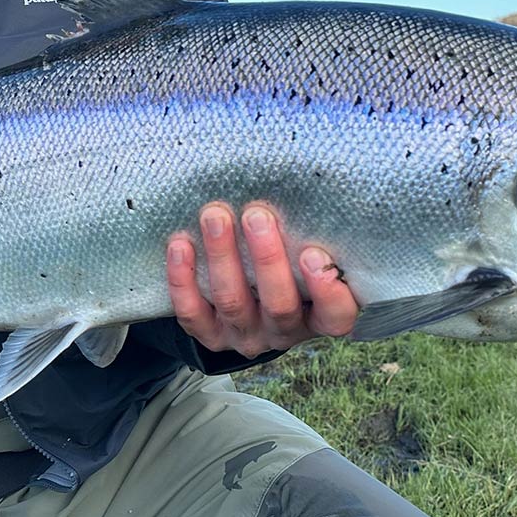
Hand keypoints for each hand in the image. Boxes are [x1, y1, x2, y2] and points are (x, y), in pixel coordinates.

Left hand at [166, 201, 357, 357]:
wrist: (247, 295)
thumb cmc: (289, 260)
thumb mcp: (307, 252)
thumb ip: (314, 233)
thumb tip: (308, 182)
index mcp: (319, 316)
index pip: (335, 316)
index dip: (327, 290)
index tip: (313, 252)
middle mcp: (283, 331)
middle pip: (279, 305)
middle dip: (266, 259)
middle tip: (256, 215)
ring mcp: (245, 335)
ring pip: (232, 302)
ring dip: (222, 256)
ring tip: (215, 216)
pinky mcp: (209, 335)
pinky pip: (192, 313)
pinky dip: (183, 280)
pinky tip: (180, 244)